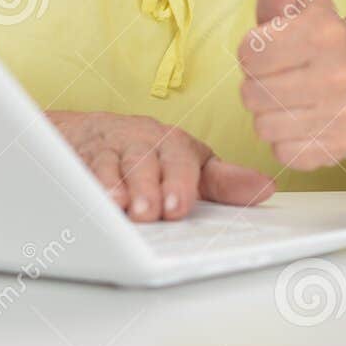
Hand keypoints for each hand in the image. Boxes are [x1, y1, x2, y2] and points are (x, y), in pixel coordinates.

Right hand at [48, 110, 274, 222]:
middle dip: (148, 186)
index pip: (180, 160)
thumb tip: (267, 189)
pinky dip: (84, 182)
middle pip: (146, 160)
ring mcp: (110, 148)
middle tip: (152, 212)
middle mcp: (142, 142)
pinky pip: (79, 168)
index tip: (178, 206)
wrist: (93, 133)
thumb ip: (224, 181)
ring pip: (112, 163)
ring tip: (122, 207)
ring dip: (116, 186)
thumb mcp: (191, 164)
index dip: (180, 182)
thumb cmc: (152, 154)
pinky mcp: (78, 158)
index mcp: (174, 144)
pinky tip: (88, 198)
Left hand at [236, 0, 345, 170]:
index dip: (254, 50)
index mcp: (323, 32)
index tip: (277, 44)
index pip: (248, 52)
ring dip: (271, 112)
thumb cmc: (315, 37)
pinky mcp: (336, 151)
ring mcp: (340, 117)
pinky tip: (307, 122)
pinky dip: (287, 140)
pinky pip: (281, 151)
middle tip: (289, 73)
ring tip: (296, 97)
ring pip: (262, 123)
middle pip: (251, 92)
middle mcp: (337, 75)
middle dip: (261, 83)